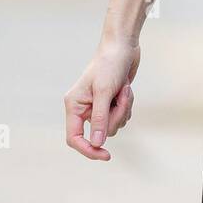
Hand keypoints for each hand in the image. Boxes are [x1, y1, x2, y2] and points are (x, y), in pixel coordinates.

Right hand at [64, 43, 138, 159]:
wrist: (123, 46)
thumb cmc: (110, 64)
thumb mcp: (104, 92)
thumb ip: (99, 119)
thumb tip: (96, 143)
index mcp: (74, 105)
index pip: (74, 138)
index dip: (88, 150)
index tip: (106, 155)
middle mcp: (84, 108)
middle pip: (101, 132)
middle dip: (116, 116)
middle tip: (122, 96)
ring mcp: (98, 106)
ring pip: (114, 125)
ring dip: (124, 109)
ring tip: (124, 89)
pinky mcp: (112, 104)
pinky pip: (122, 116)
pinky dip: (128, 105)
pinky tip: (126, 90)